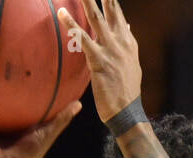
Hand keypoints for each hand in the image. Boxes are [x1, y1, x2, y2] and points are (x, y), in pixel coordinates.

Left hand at [58, 0, 143, 122]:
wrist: (127, 111)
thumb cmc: (126, 91)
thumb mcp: (131, 64)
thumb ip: (127, 44)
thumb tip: (126, 25)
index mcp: (128, 42)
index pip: (118, 14)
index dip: (111, 1)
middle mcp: (121, 41)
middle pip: (110, 10)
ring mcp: (110, 50)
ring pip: (96, 18)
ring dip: (87, 1)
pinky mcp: (99, 60)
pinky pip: (82, 38)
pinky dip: (71, 25)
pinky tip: (62, 14)